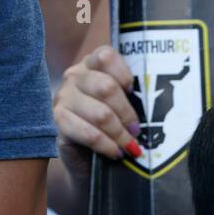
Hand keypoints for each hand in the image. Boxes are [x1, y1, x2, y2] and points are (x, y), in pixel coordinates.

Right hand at [54, 45, 143, 170]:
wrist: (87, 158)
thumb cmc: (111, 127)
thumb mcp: (124, 106)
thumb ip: (133, 97)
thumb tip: (155, 107)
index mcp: (92, 65)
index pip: (106, 56)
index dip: (124, 74)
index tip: (134, 92)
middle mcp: (75, 77)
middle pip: (106, 87)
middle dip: (127, 114)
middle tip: (136, 131)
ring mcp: (63, 97)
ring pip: (100, 113)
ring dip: (120, 134)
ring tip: (130, 146)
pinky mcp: (58, 121)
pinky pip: (88, 133)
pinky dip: (107, 145)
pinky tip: (116, 152)